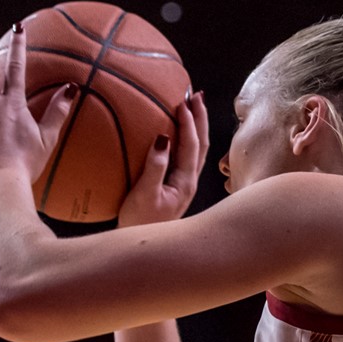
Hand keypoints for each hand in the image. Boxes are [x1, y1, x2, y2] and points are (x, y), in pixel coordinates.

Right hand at [117, 90, 209, 227]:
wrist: (142, 246)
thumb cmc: (140, 223)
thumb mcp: (144, 195)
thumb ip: (155, 167)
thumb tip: (163, 138)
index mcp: (185, 181)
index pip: (192, 145)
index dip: (189, 122)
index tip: (182, 101)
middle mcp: (189, 181)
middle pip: (201, 144)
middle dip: (200, 118)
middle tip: (197, 95)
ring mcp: (184, 184)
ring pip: (197, 150)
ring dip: (196, 126)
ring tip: (193, 106)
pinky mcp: (177, 187)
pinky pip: (186, 156)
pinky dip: (186, 139)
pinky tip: (177, 133)